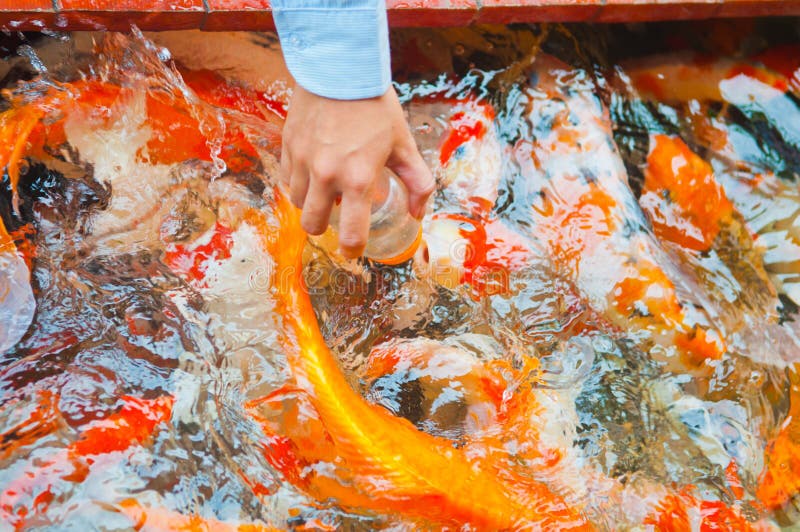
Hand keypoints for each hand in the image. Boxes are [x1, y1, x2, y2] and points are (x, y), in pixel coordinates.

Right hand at [279, 85, 433, 258]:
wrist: (341, 67)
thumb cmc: (376, 106)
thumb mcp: (404, 144)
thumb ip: (417, 183)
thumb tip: (417, 214)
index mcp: (358, 179)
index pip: (351, 234)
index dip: (353, 249)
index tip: (354, 249)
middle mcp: (326, 175)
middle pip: (313, 226)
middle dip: (325, 228)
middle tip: (337, 217)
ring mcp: (303, 160)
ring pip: (297, 202)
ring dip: (311, 203)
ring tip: (326, 189)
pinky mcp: (288, 146)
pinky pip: (287, 178)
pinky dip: (299, 181)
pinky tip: (314, 169)